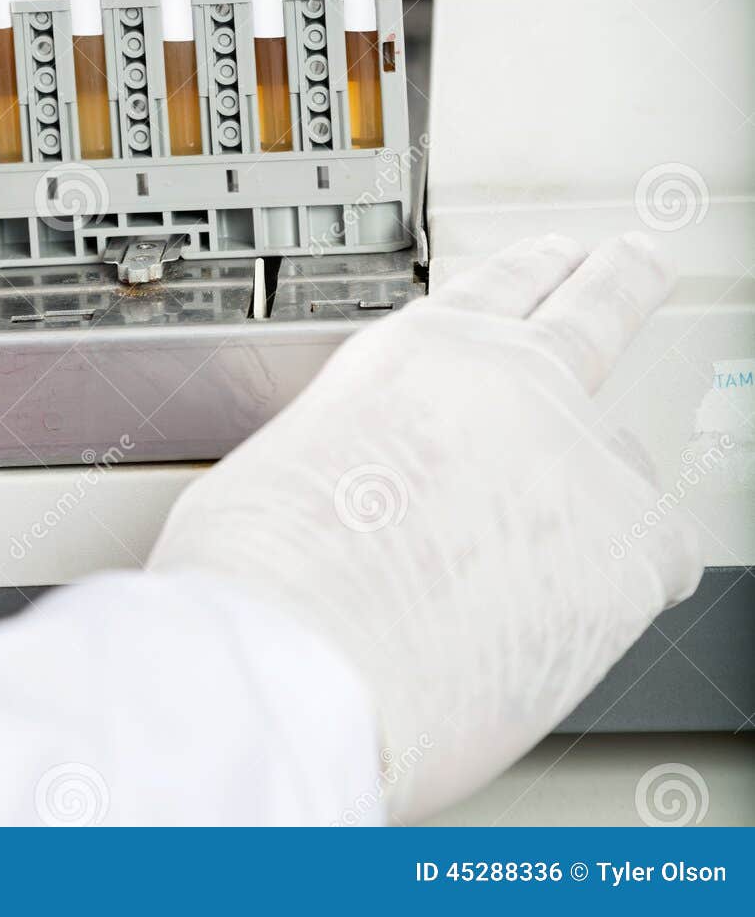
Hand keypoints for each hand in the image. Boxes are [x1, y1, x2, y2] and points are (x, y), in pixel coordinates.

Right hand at [150, 233, 702, 822]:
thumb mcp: (295, 467)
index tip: (557, 256)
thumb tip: (386, 505)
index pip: (497, 287)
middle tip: (639, 263)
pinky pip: (653, 566)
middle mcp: (508, 379)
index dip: (534, 269)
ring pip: (622, 465)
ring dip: (599, 502)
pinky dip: (614, 600)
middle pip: (596, 306)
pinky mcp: (633, 540)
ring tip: (566, 550)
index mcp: (415, 356)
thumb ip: (368, 458)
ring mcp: (579, 451)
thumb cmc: (265, 584)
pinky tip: (554, 626)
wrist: (294, 663)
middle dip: (623, 282)